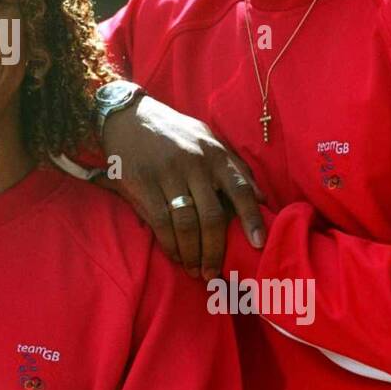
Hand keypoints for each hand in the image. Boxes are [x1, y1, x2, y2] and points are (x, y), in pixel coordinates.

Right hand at [96, 95, 265, 277]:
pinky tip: (175, 256)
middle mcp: (194, 163)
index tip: (259, 245)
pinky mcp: (142, 183)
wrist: (128, 117)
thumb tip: (263, 198)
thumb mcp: (208, 139)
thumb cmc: (174, 132)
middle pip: (212, 216)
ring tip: (195, 270)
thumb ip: (235, 166)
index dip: (251, 219)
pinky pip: (161, 222)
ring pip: (187, 223)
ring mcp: (167, 174)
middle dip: (215, 250)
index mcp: (214, 153)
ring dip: (192, 253)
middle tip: (215, 272)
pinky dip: (170, 245)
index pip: (241, 188)